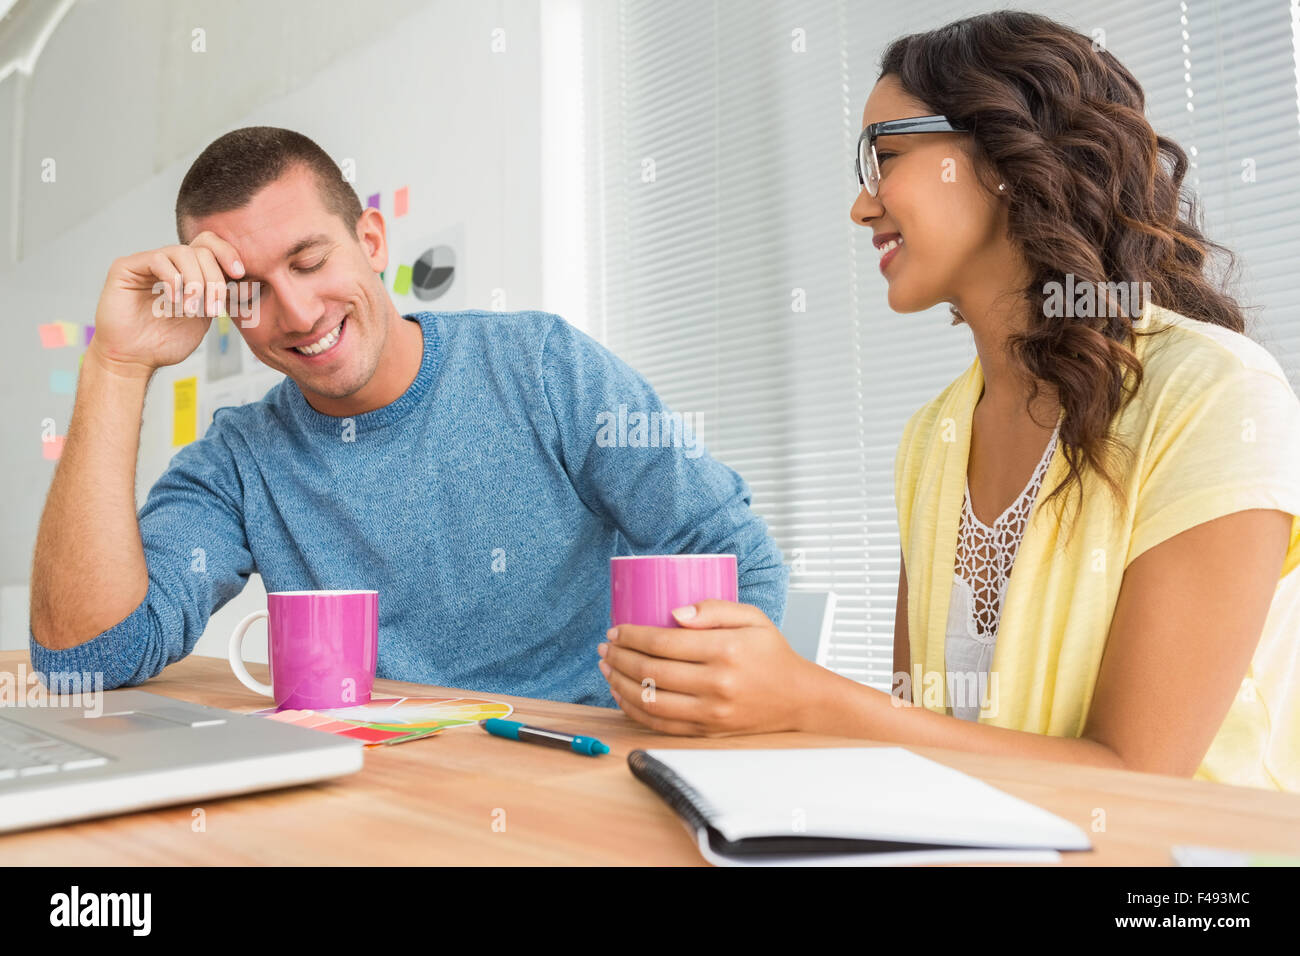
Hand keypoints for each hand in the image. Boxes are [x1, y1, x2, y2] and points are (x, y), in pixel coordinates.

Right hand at [88, 231, 245, 377]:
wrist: (135, 359)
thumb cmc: (166, 341)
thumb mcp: (204, 315)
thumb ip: (219, 295)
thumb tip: (244, 279)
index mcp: (188, 271)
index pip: (210, 246)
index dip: (227, 254)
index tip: (238, 274)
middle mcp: (169, 263)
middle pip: (201, 249)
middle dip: (214, 278)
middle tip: (213, 308)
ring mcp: (147, 263)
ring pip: (182, 252)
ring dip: (195, 282)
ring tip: (192, 309)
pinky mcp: (126, 267)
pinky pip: (157, 259)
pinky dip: (173, 280)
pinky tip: (175, 301)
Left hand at [598, 600, 819, 735]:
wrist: (798, 698)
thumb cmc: (772, 654)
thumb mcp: (752, 617)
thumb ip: (714, 608)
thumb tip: (673, 612)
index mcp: (725, 650)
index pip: (663, 643)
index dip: (632, 636)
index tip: (617, 630)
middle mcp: (716, 684)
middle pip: (650, 671)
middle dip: (619, 657)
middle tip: (606, 647)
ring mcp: (710, 712)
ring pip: (650, 700)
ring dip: (620, 683)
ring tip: (607, 668)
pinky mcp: (707, 732)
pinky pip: (660, 725)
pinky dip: (635, 710)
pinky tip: (622, 694)